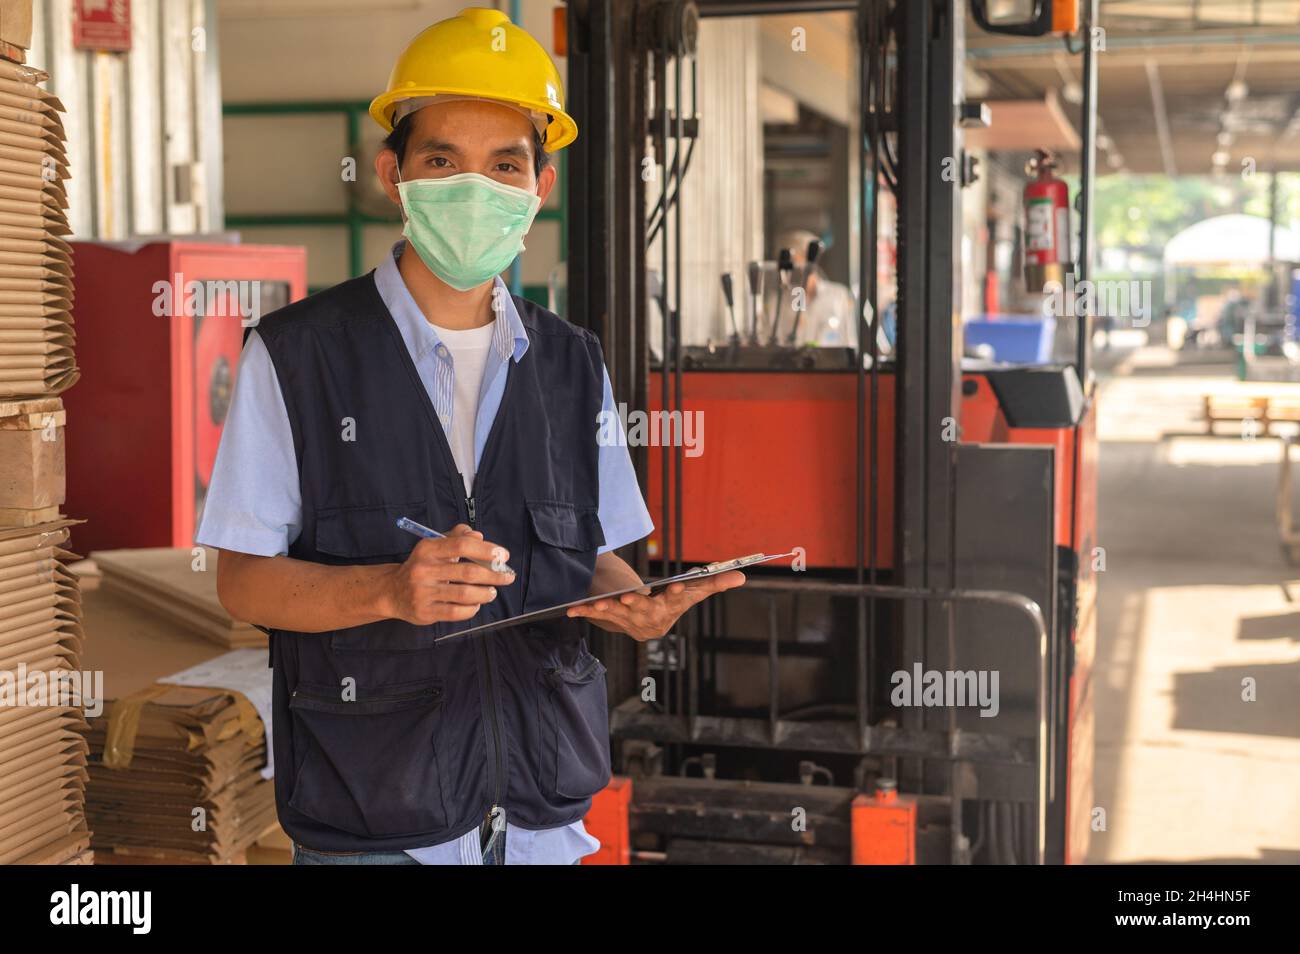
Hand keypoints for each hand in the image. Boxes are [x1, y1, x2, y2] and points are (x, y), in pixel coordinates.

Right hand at [382, 525, 515, 625]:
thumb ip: (457, 537)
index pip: (461, 545)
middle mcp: (424, 569)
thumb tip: (479, 536)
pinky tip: (476, 604)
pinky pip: (456, 612)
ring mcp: (423, 592)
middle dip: (494, 575)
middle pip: (467, 572)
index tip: (503, 555)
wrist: (392, 591)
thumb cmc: (422, 566)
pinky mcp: (425, 612)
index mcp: (428, 549)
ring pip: (464, 594)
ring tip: (492, 592)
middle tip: (507, 577)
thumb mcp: (434, 546)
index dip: (486, 550)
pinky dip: (472, 609)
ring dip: (485, 594)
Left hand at [565, 570, 745, 641]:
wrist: (640, 622)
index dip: (677, 594)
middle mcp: (649, 620)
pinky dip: (583, 613)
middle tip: (631, 597)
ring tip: (600, 604)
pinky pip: (595, 616)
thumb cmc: (669, 602)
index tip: (676, 585)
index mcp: (670, 610)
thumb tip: (743, 576)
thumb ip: (714, 583)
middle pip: (644, 610)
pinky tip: (570, 610)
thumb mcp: (692, 592)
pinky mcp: (607, 619)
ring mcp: (627, 621)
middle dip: (637, 604)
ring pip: (618, 615)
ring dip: (609, 610)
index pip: (677, 600)